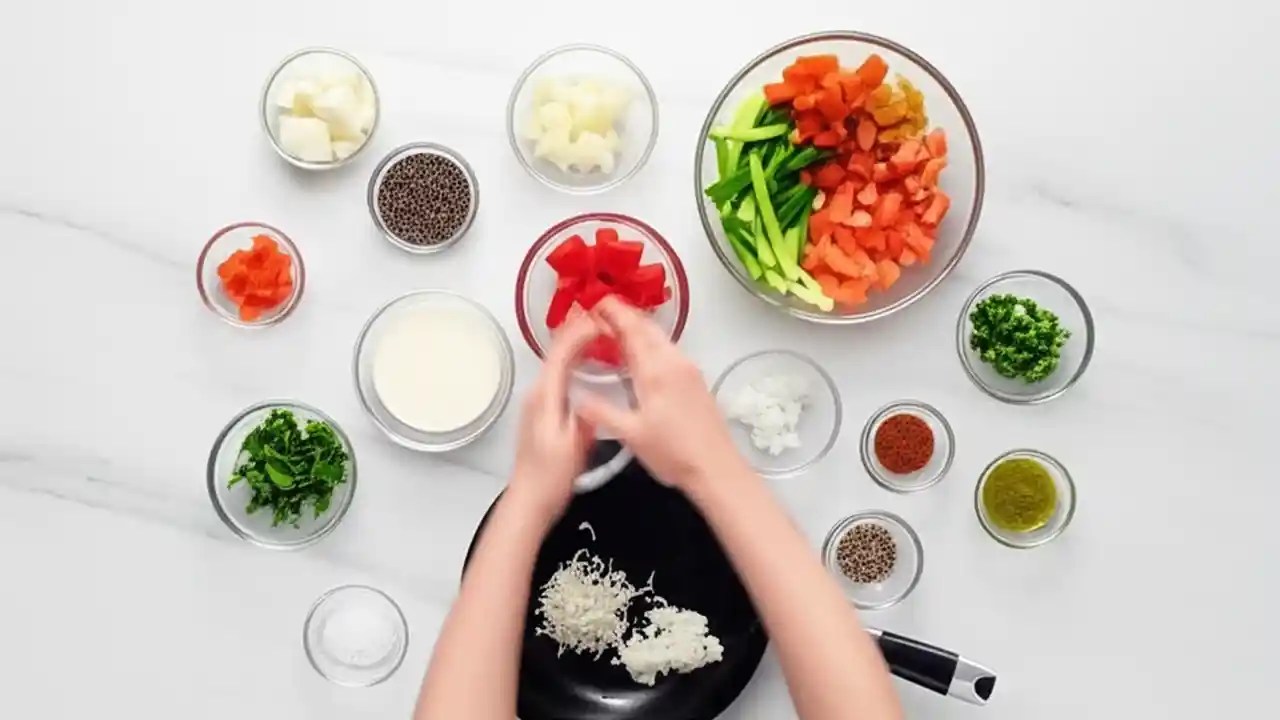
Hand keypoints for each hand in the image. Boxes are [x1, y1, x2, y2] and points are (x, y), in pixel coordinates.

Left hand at [508, 313, 597, 522]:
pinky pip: (558, 375)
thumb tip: (594, 399)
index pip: (560, 354)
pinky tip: (586, 362)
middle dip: (578, 331)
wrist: (529, 500)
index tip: (601, 319)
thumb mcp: (572, 449)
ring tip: (598, 330)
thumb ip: (583, 421)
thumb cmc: (549, 478)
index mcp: (545, 398)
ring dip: (576, 344)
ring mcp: (538, 402)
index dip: (580, 332)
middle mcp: (538, 395)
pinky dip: (573, 361)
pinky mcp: (543, 412)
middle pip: (556, 352)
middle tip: (602, 316)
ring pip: (558, 362)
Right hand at [576, 297, 744, 492]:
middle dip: (625, 316)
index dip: (614, 312)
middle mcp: (675, 362)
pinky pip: (669, 351)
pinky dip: (650, 345)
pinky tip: (641, 358)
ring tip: (616, 333)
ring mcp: (689, 370)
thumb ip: (601, 412)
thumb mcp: (631, 434)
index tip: (596, 301)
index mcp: (656, 370)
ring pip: (660, 339)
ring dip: (638, 331)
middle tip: (602, 313)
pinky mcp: (696, 381)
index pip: (632, 328)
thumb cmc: (673, 453)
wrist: (716, 468)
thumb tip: (575, 398)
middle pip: (648, 328)